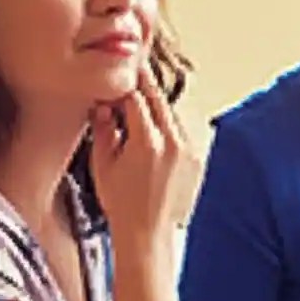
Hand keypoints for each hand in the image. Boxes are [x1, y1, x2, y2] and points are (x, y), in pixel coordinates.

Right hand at [89, 65, 197, 237]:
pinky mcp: (197, 159)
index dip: (124, 87)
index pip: (136, 98)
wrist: (148, 231)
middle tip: (135, 69)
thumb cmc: (122, 203)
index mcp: (148, 142)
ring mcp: (189, 151)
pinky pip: (183, 132)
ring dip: (158, 106)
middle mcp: (173, 143)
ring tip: (141, 104)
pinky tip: (155, 130)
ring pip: (173, 114)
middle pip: (159, 100)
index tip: (117, 79)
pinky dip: (169, 125)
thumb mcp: (102, 164)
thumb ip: (103, 129)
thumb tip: (105, 106)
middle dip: (145, 85)